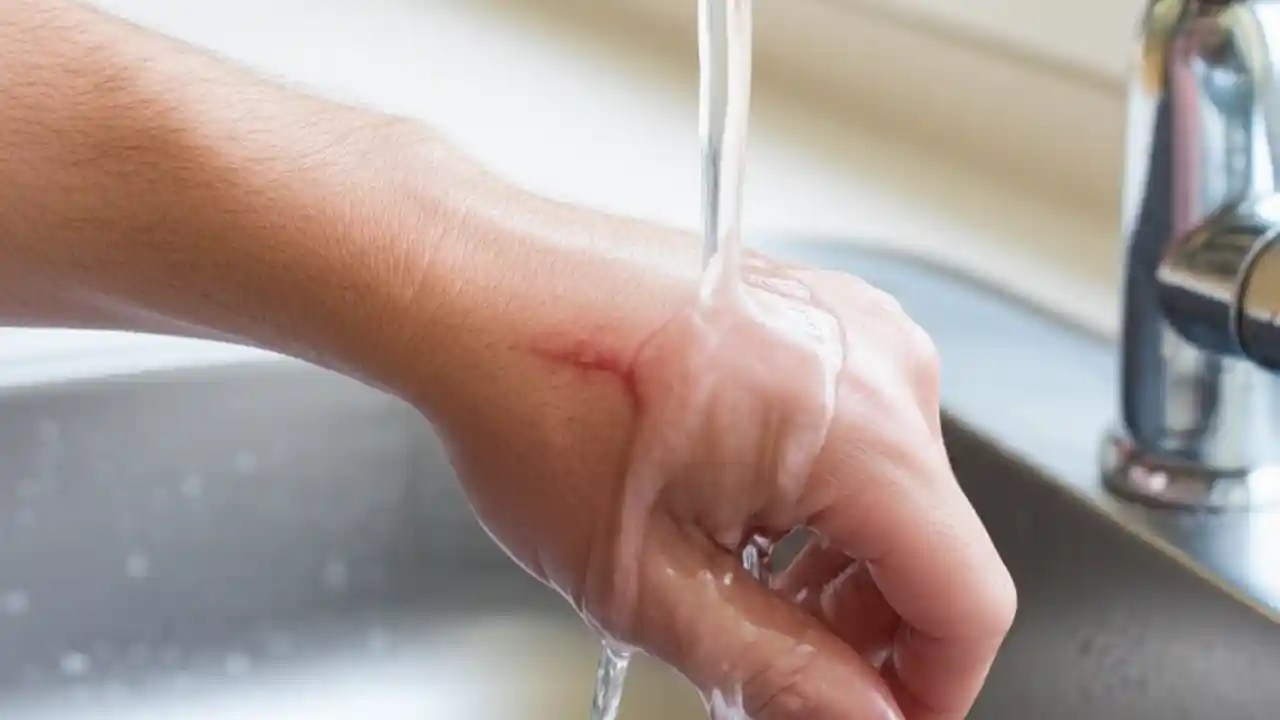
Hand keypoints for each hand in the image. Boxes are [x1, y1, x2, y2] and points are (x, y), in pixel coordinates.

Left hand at [410, 212, 1016, 719]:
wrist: (478, 289)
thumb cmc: (534, 396)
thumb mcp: (649, 577)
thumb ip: (777, 670)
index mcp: (861, 427)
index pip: (968, 599)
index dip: (932, 689)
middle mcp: (879, 361)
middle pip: (935, 550)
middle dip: (865, 635)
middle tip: (772, 677)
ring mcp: (851, 330)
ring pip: (898, 498)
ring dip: (835, 571)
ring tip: (734, 594)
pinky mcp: (817, 320)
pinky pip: (862, 439)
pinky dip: (819, 505)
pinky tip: (738, 525)